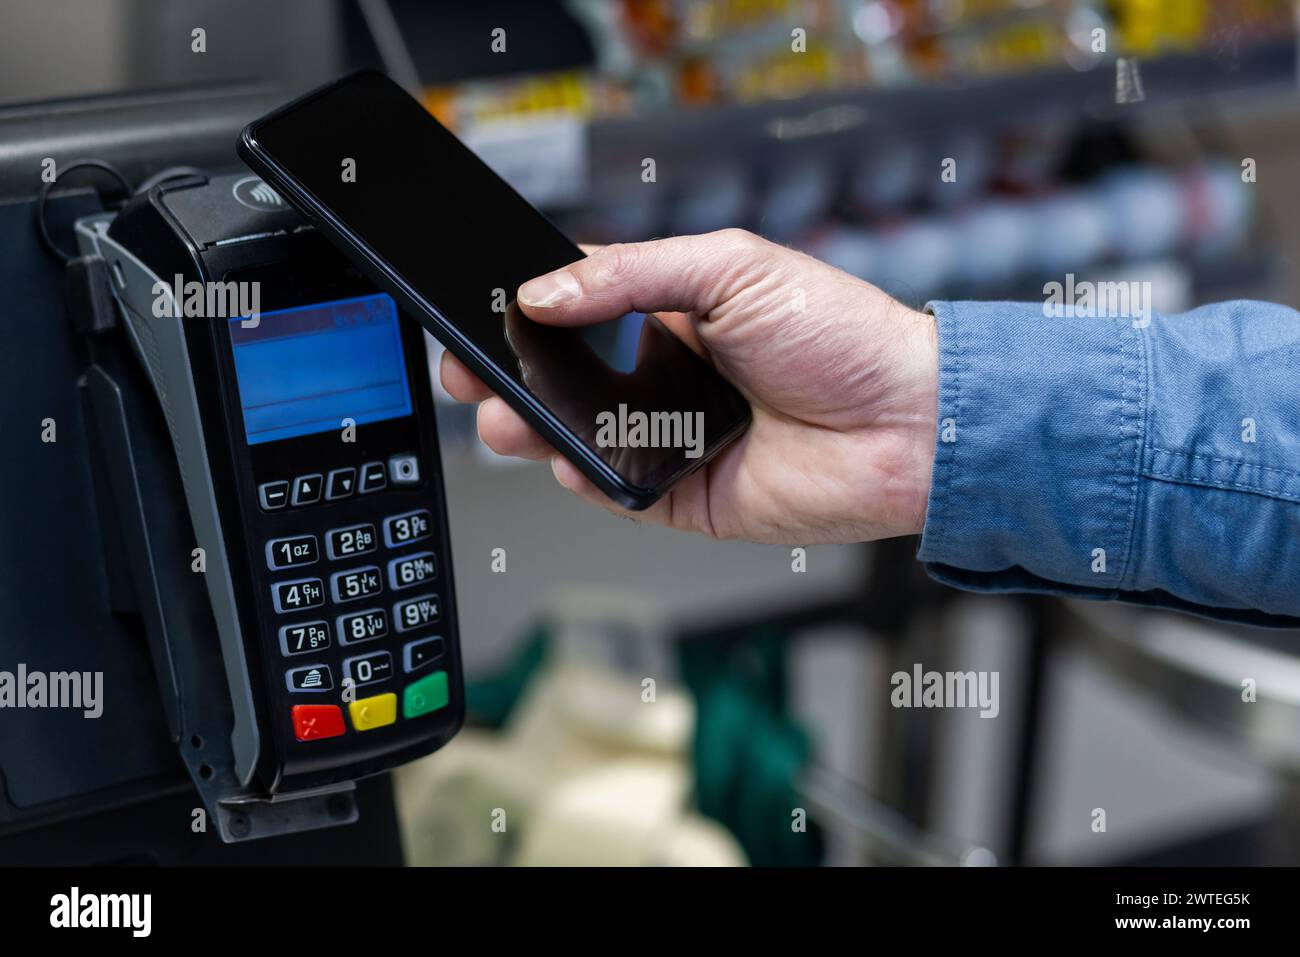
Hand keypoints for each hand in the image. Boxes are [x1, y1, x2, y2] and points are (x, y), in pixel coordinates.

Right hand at [440, 228, 938, 544]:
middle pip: (568, 377)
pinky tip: (569, 460)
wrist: (910, 423)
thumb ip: (633, 275)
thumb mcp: (733, 269)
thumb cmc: (840, 335)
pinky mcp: (688, 496)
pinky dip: (587, 478)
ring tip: (505, 418)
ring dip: (535, 428)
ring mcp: (675, 438)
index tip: (482, 311)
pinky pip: (618, 491)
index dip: (527, 310)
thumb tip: (545, 292)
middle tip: (471, 374)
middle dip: (512, 376)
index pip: (581, 307)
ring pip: (583, 436)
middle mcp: (669, 375)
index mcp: (676, 311)